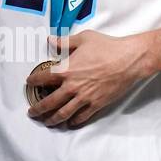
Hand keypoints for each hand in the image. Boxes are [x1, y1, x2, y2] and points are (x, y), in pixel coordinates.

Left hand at [27, 31, 155, 127]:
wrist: (130, 59)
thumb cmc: (109, 47)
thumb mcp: (85, 38)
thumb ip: (65, 41)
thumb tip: (51, 40)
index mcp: (66, 70)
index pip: (42, 78)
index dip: (33, 81)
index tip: (30, 82)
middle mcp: (72, 86)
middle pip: (48, 102)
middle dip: (37, 109)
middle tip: (33, 112)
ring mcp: (84, 97)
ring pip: (62, 114)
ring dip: (52, 119)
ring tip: (47, 121)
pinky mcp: (97, 103)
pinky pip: (82, 117)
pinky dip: (74, 121)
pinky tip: (71, 122)